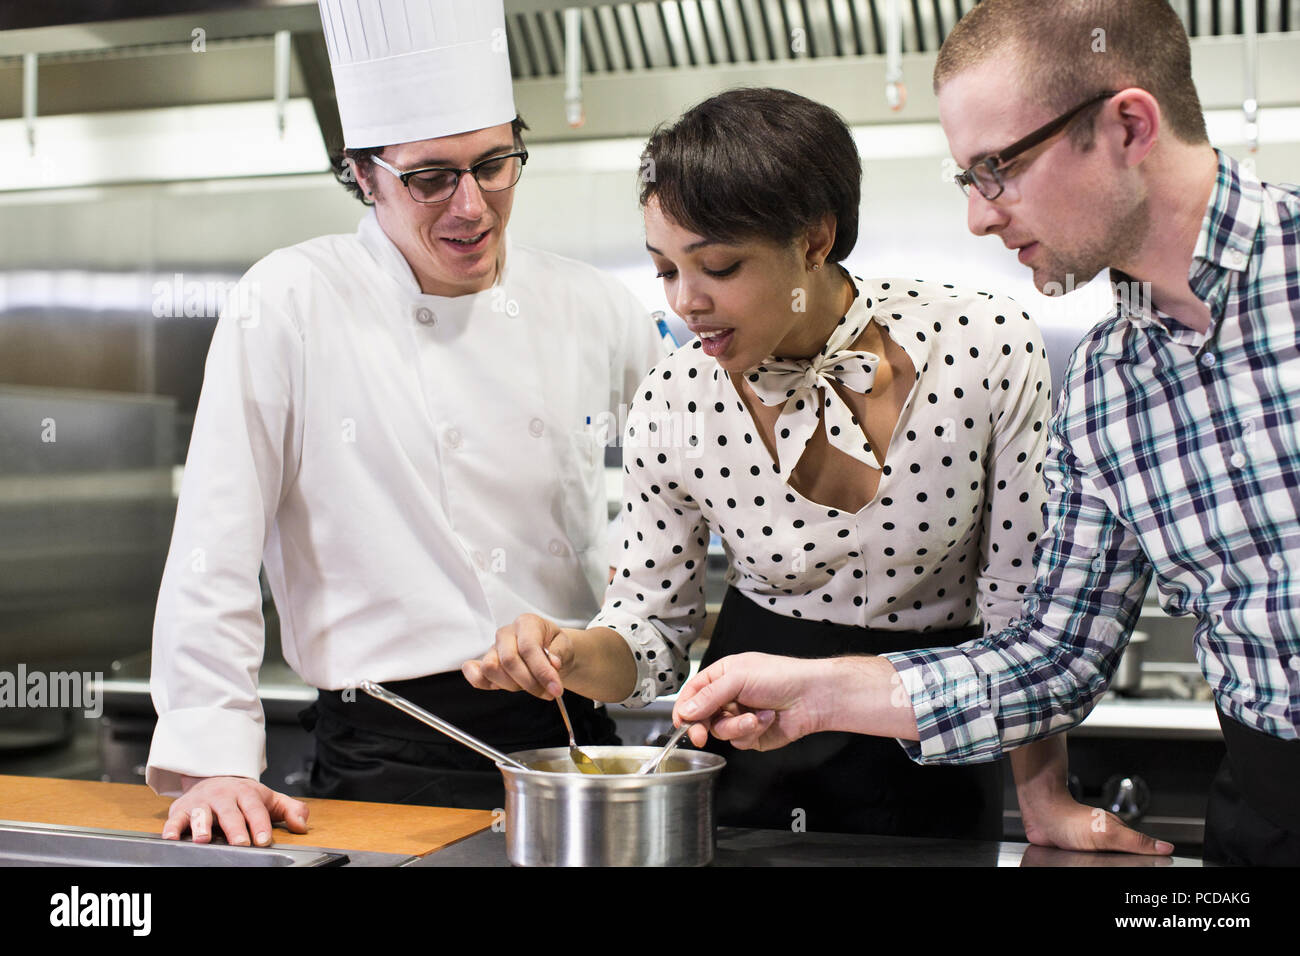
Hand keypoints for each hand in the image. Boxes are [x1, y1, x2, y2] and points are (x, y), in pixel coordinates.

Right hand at [162, 775, 308, 846]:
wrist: (214, 777)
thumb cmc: (244, 796)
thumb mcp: (270, 799)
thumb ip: (290, 810)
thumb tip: (302, 825)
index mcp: (247, 794)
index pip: (255, 809)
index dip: (260, 824)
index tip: (264, 839)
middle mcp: (223, 797)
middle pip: (230, 812)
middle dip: (235, 828)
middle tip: (241, 843)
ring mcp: (201, 803)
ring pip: (201, 813)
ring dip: (201, 825)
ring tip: (204, 839)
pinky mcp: (181, 810)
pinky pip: (175, 819)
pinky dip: (172, 828)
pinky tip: (172, 837)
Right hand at [462, 613, 570, 699]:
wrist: (549, 651)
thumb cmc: (554, 646)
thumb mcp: (566, 645)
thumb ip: (560, 652)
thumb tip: (553, 662)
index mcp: (526, 623)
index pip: (528, 648)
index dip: (542, 671)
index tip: (556, 689)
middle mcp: (506, 634)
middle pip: (509, 661)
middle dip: (530, 683)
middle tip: (548, 693)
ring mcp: (493, 648)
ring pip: (491, 669)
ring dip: (512, 685)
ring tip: (530, 686)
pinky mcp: (484, 663)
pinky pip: (474, 673)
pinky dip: (483, 683)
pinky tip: (501, 686)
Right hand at [673, 652, 827, 750]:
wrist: (811, 696)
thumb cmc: (780, 676)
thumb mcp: (738, 678)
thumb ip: (709, 696)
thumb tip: (686, 711)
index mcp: (722, 676)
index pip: (693, 693)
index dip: (684, 708)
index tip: (681, 722)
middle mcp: (728, 697)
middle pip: (702, 717)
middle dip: (702, 726)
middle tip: (700, 735)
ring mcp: (740, 717)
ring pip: (720, 731)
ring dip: (736, 726)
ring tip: (753, 718)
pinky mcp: (752, 735)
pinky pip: (739, 741)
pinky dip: (752, 731)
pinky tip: (766, 719)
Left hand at [1019, 786, 1173, 855]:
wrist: (1043, 817)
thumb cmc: (1073, 820)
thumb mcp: (1110, 833)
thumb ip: (1136, 842)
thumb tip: (1166, 848)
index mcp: (1121, 837)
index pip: (1143, 858)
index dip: (1149, 867)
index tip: (1155, 873)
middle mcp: (1108, 844)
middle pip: (1124, 865)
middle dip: (1126, 869)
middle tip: (1119, 870)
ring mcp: (1092, 852)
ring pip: (1107, 868)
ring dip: (1106, 870)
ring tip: (1103, 869)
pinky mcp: (1077, 858)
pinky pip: (1089, 869)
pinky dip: (1090, 870)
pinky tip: (1089, 869)